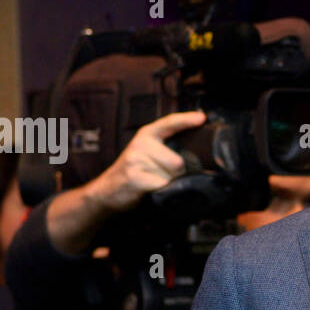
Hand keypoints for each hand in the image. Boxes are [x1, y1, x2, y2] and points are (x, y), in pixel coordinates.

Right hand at [44, 111, 207, 253]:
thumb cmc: (134, 172)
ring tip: (153, 181)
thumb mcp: (147, 152)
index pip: (170, 123)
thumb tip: (196, 153)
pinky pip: (162, 186)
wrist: (107, 190)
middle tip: (162, 175)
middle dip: (178, 173)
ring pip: (172, 175)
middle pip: (178, 161)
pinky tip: (149, 188)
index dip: (187, 120)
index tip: (201, 118)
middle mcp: (141, 143)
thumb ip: (166, 148)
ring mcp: (136, 159)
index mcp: (146, 134)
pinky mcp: (134, 176)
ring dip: (168, 183)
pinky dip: (161, 192)